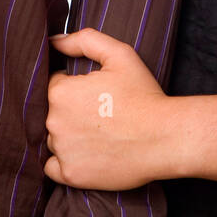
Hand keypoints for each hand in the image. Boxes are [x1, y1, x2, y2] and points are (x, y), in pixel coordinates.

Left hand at [44, 28, 171, 189]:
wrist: (163, 137)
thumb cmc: (143, 94)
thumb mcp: (119, 54)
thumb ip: (83, 40)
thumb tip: (55, 41)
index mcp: (61, 92)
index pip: (55, 85)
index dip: (74, 85)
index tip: (93, 92)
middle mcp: (54, 122)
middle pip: (52, 112)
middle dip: (71, 110)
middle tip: (99, 112)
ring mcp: (62, 150)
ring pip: (54, 138)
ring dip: (68, 134)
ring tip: (98, 133)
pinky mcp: (71, 175)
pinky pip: (53, 167)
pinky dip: (64, 160)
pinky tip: (84, 153)